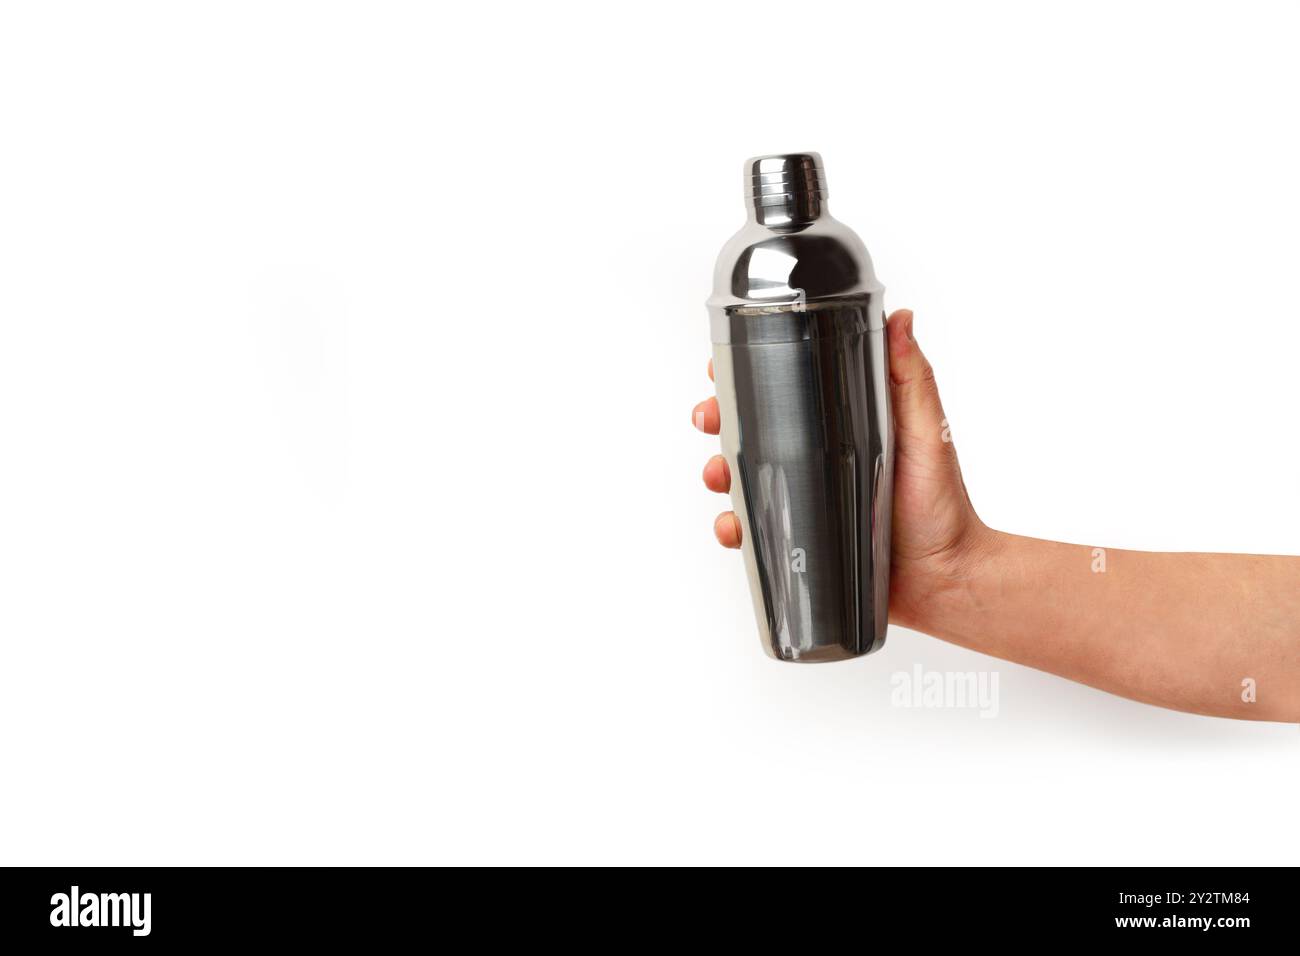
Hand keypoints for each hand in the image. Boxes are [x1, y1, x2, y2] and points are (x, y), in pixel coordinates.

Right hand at [692, 309, 991, 628]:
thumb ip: (913, 379)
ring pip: (744, 480)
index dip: (748, 375)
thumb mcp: (927, 433)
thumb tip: (901, 317)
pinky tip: (734, 529)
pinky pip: (756, 533)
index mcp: (841, 425)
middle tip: (708, 419)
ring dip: (718, 473)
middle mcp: (818, 460)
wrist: (947, 580)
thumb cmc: (944, 506)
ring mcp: (807, 501)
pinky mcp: (801, 542)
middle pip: (752, 431)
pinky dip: (734, 530)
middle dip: (718, 421)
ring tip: (719, 477)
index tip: (722, 366)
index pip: (787, 389)